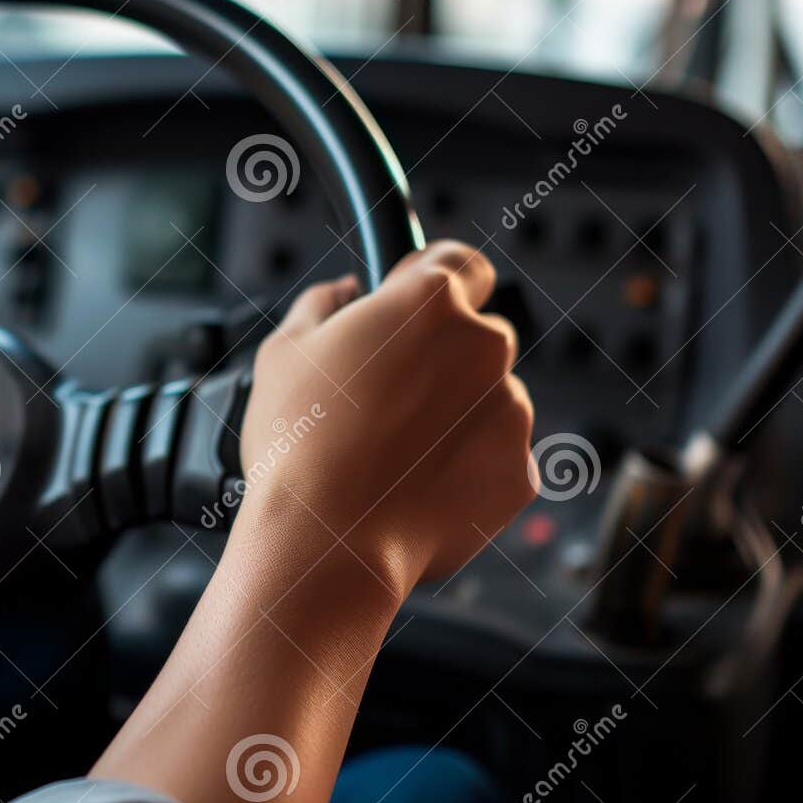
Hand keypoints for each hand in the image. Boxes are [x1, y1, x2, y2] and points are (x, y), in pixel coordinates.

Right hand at [239, 240, 535, 592]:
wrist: (328, 541)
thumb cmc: (300, 444)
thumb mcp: (283, 350)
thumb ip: (321, 303)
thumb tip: (342, 292)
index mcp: (429, 301)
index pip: (461, 260)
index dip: (434, 280)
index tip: (412, 305)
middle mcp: (482, 346)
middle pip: (476, 335)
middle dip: (440, 358)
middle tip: (383, 395)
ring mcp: (510, 410)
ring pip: (490, 398)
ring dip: (455, 415)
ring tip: (393, 452)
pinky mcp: (519, 470)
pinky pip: (497, 456)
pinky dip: (467, 466)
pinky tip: (415, 484)